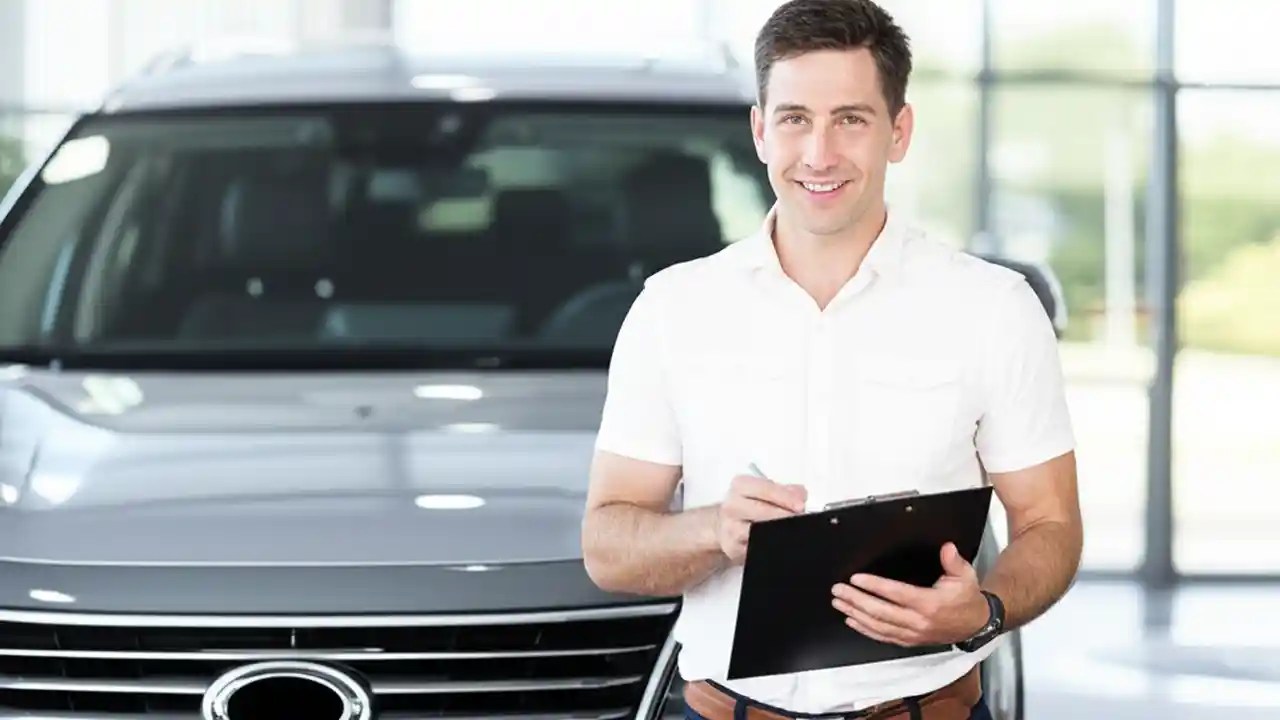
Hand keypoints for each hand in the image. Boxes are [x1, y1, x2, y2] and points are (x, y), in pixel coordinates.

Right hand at [716, 473, 806, 564]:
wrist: (725, 524)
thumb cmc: (748, 505)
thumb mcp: (764, 490)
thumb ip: (785, 490)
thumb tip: (800, 495)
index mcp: (740, 486)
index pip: (765, 489)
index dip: (785, 497)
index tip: (800, 505)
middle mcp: (732, 505)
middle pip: (762, 511)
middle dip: (785, 516)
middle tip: (801, 518)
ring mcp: (731, 528)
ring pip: (758, 532)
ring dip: (779, 531)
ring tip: (791, 530)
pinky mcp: (733, 548)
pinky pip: (756, 548)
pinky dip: (771, 545)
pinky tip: (779, 541)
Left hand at [831, 542, 988, 646]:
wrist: (975, 624)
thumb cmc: (967, 598)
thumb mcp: (965, 576)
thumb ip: (953, 561)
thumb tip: (946, 547)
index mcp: (930, 603)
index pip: (896, 594)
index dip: (875, 586)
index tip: (856, 579)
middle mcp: (918, 621)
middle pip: (881, 612)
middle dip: (856, 600)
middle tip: (838, 590)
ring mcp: (913, 634)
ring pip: (878, 626)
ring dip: (856, 614)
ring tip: (839, 602)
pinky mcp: (910, 641)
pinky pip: (883, 637)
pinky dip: (865, 629)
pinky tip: (852, 620)